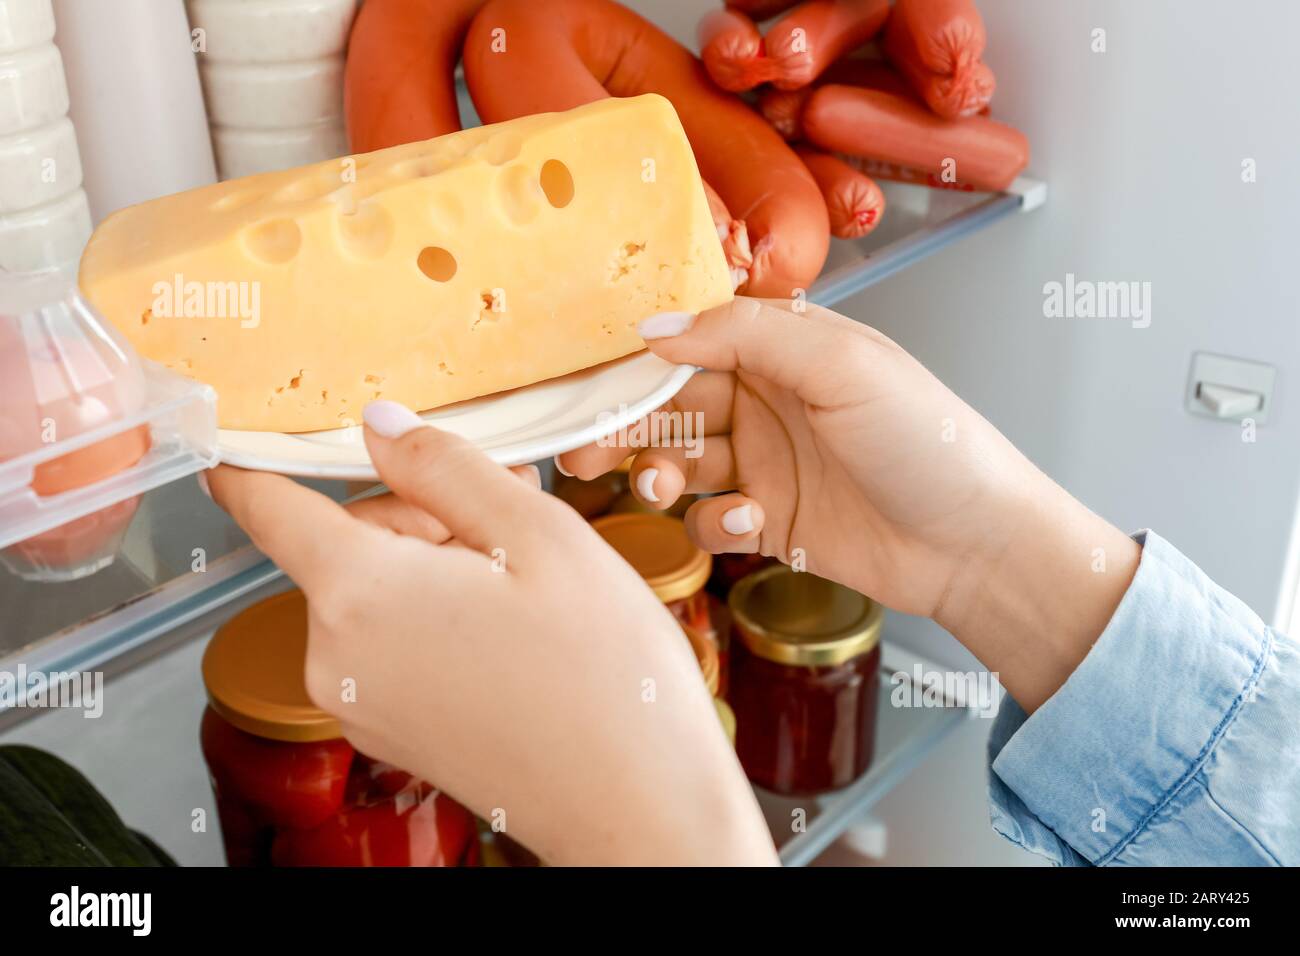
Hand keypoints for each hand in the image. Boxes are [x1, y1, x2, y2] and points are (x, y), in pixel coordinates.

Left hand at [207, 403, 775, 865]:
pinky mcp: (390, 731)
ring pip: (373, 591)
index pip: (263, 503)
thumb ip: (446, 468)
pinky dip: (435, 616)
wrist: (637, 809)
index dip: (259, 456)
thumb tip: (380, 425)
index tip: (260, 429)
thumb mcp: (541, 536)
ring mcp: (359, 703)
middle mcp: (336, 656)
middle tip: (510, 518)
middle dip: (419, 514)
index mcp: (359, 593)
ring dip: (435, 566)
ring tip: (525, 586)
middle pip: (345, 541)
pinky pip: (389, 642)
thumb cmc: (604, 675)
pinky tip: (511, 630)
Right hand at [559, 298, 1140, 711]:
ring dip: (658, 475)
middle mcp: (768, 401)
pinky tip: (747, 520)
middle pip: (671, 406)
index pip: (691, 341)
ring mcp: (767, 464)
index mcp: (783, 348)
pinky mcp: (770, 522)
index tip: (588, 382)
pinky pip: (711, 518)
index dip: (637, 361)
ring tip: (660, 489)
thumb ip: (743, 334)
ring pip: (680, 463)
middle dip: (624, 426)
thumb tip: (654, 328)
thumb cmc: (925, 439)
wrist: (974, 542)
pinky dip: (713, 522)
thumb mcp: (839, 363)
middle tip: (583, 450)